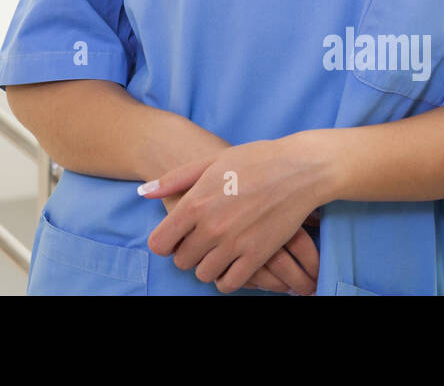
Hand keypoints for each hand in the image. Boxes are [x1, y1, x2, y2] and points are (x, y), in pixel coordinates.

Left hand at [142, 136, 330, 293]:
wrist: (298, 169)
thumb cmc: (253, 160)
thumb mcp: (210, 162)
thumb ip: (174, 179)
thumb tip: (144, 192)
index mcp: (196, 203)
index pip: (160, 243)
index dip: (165, 241)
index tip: (175, 235)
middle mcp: (211, 227)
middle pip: (181, 261)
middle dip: (186, 252)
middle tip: (200, 238)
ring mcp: (235, 245)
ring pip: (203, 274)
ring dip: (206, 265)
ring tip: (217, 249)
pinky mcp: (258, 256)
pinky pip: (229, 284)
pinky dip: (227, 278)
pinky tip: (232, 261)